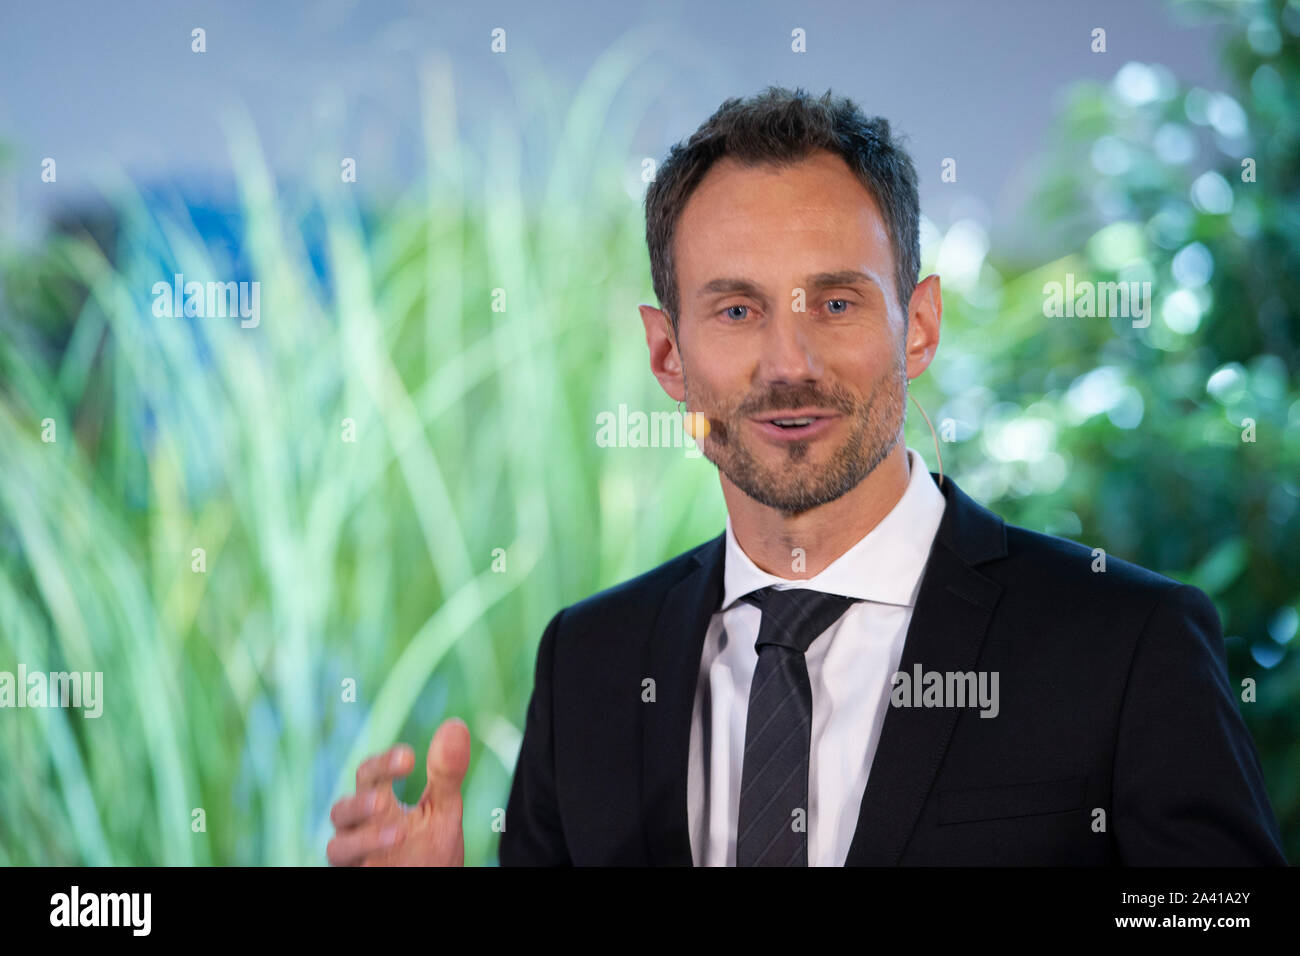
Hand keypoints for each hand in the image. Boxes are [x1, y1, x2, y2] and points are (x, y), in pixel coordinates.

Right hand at [327, 717, 469, 865]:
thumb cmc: (432, 847)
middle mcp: (359, 830)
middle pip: (342, 809)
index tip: (409, 756)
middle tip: (383, 798)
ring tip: (399, 833)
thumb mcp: (443, 809)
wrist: (434, 885)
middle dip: (361, 802)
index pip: (369, 775)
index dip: (383, 763)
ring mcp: (356, 858)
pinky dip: (366, 863)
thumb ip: (446, 773)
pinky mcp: (357, 876)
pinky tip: (390, 858)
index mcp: (376, 803)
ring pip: (337, 847)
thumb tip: (454, 725)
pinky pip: (349, 872)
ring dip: (365, 839)